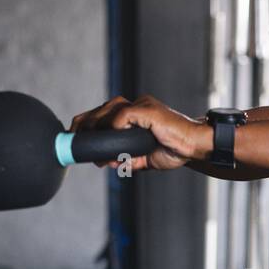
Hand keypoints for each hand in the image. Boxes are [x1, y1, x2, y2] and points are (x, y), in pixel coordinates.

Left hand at [72, 94, 208, 171]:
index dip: (87, 123)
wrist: (195, 146)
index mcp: (135, 114)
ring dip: (96, 126)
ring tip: (88, 141)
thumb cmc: (175, 150)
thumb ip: (126, 159)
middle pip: (101, 109)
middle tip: (74, 139)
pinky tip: (111, 139)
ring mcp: (142, 106)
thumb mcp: (145, 158)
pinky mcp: (148, 110)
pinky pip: (123, 116)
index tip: (74, 136)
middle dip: (84, 123)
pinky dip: (114, 128)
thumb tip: (106, 162)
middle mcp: (136, 106)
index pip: (104, 113)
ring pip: (109, 110)